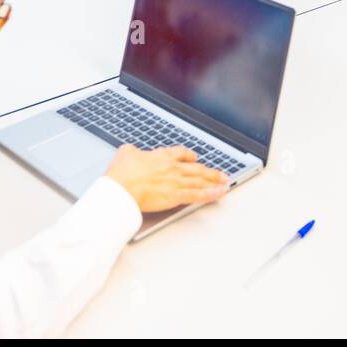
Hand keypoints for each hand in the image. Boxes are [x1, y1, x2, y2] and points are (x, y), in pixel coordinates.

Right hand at [105, 145, 228, 212]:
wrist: (122, 188)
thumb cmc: (121, 174)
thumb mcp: (125, 153)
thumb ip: (131, 151)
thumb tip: (130, 150)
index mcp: (160, 156)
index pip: (180, 153)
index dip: (190, 156)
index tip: (195, 158)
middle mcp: (172, 167)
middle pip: (197, 169)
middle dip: (211, 172)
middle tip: (221, 174)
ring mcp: (176, 181)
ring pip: (200, 181)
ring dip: (215, 182)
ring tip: (225, 184)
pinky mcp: (175, 196)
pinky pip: (197, 195)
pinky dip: (209, 195)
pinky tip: (218, 194)